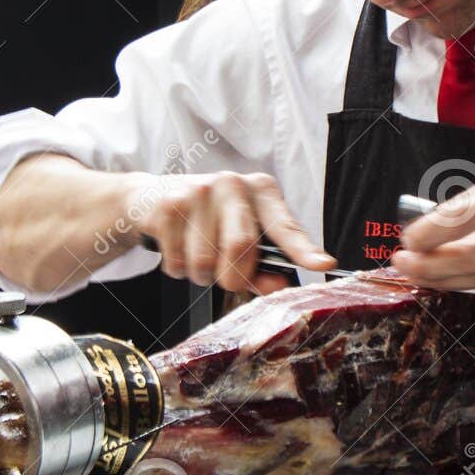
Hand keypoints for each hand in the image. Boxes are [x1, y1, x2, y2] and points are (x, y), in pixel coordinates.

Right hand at [136, 170, 335, 293]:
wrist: (151, 198)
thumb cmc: (208, 221)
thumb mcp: (240, 238)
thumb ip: (263, 267)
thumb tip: (278, 289)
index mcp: (261, 191)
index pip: (286, 227)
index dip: (304, 250)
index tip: (323, 263)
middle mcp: (233, 185)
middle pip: (241, 248)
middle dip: (233, 278)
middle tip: (226, 279)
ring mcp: (199, 191)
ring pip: (205, 263)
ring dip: (201, 276)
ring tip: (196, 256)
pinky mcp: (169, 206)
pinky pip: (177, 263)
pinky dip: (177, 269)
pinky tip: (177, 249)